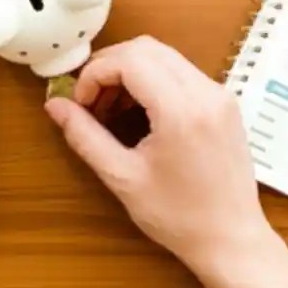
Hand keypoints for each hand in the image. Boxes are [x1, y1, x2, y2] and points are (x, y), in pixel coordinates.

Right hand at [45, 37, 287, 287]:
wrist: (231, 238)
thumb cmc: (179, 217)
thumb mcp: (123, 178)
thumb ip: (85, 137)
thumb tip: (56, 106)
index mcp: (182, 111)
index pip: (130, 60)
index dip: (95, 73)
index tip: (80, 103)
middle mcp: (206, 93)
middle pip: (147, 48)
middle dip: (110, 66)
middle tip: (90, 101)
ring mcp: (220, 95)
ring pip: (166, 56)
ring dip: (132, 71)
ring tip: (110, 108)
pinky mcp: (226, 103)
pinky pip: (183, 73)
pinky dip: (155, 80)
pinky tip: (140, 112)